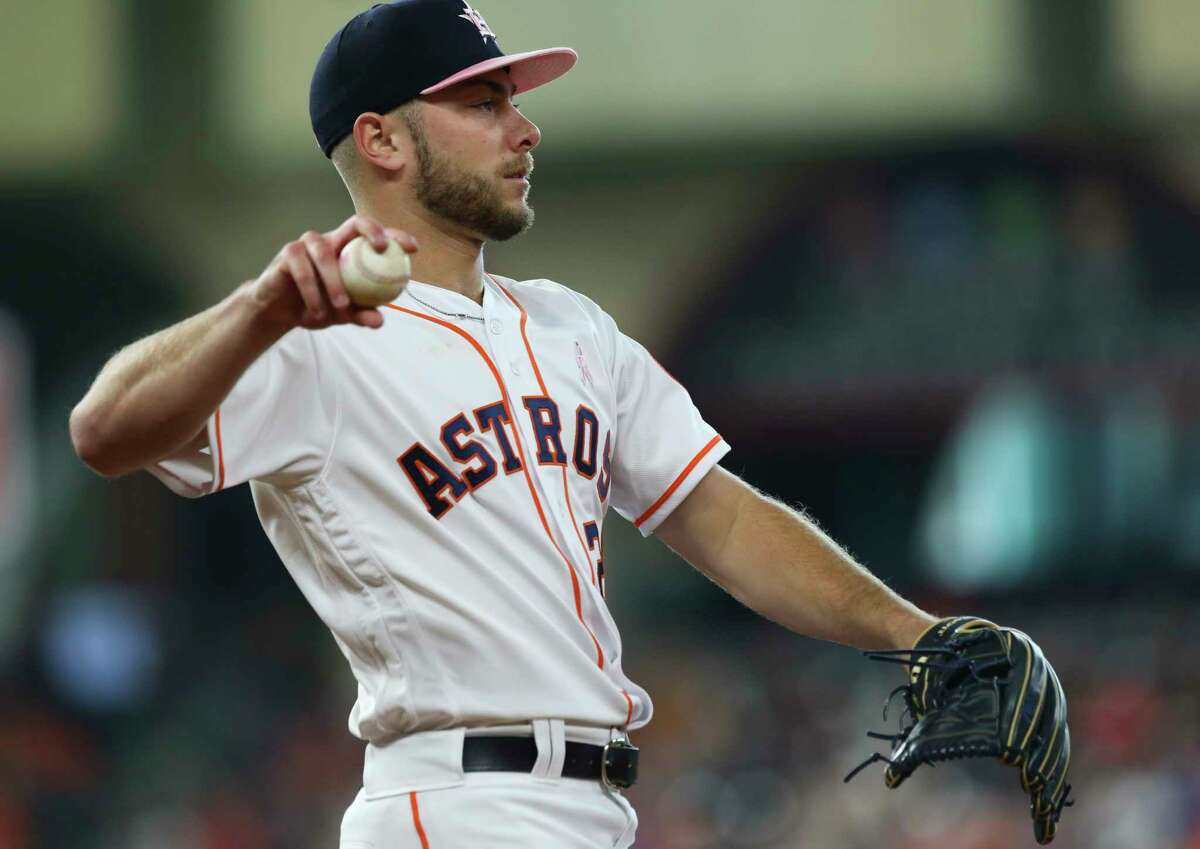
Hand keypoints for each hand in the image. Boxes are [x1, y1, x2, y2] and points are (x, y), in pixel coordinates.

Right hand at [249, 215, 418, 330]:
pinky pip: (302, 269)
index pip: (376, 236)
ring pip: (324, 252)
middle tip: (382, 249)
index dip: (395, 236)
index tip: (413, 248)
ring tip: (342, 306)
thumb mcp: (344, 315)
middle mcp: (331, 241)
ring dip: (334, 281)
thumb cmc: (319, 307)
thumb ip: (361, 314)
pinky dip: (311, 291)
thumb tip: (380, 321)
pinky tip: (318, 311)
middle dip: (372, 230)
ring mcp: (308, 244)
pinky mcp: (288, 253)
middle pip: (355, 223)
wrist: (282, 313)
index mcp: (350, 250)